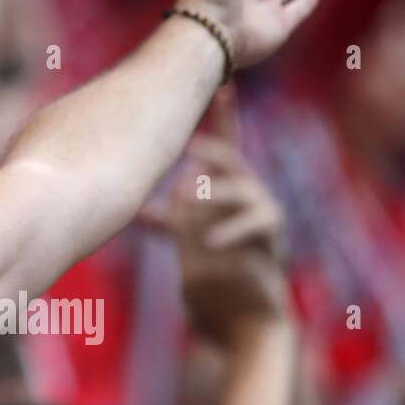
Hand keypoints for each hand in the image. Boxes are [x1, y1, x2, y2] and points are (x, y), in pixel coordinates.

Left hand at [139, 88, 290, 347]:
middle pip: (232, 160)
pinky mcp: (270, 243)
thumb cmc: (214, 273)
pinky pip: (254, 227)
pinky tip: (207, 241)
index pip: (224, 145)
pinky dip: (228, 231)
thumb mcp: (184, 241)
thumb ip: (164, 221)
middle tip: (186, 146)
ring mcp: (262, 216)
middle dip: (212, 150)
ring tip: (185, 195)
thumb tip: (135, 206)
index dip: (223, 115)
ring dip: (213, 190)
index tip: (221, 85)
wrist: (240, 320)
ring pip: (243, 190)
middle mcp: (247, 194)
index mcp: (225, 189)